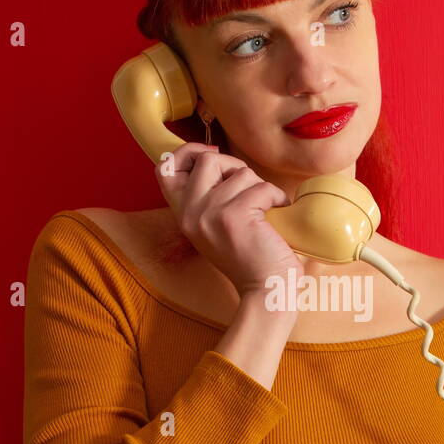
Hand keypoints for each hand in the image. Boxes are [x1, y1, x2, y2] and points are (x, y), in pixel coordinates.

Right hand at [155, 142, 305, 300]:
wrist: (266, 290)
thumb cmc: (250, 256)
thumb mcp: (216, 224)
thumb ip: (207, 196)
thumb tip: (212, 155)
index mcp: (183, 215)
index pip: (165, 168)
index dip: (187, 152)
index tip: (211, 155)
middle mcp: (190, 213)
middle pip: (206, 159)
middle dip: (234, 166)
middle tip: (250, 189)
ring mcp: (209, 214)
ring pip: (241, 173)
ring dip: (261, 187)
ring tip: (265, 211)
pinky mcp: (234, 216)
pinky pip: (262, 187)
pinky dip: (276, 198)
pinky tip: (277, 214)